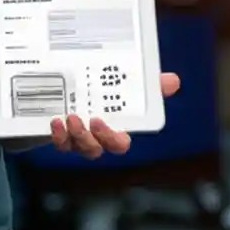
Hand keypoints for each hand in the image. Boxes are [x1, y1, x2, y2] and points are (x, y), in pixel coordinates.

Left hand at [50, 73, 180, 158]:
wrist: (57, 91)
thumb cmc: (97, 93)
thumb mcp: (122, 84)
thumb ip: (147, 84)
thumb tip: (173, 81)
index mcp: (110, 126)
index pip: (119, 143)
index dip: (118, 140)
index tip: (118, 129)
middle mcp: (93, 136)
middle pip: (98, 149)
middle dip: (98, 139)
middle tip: (96, 122)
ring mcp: (73, 137)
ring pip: (77, 147)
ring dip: (77, 135)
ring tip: (73, 118)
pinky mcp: (57, 133)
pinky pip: (59, 142)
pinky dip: (58, 135)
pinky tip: (57, 122)